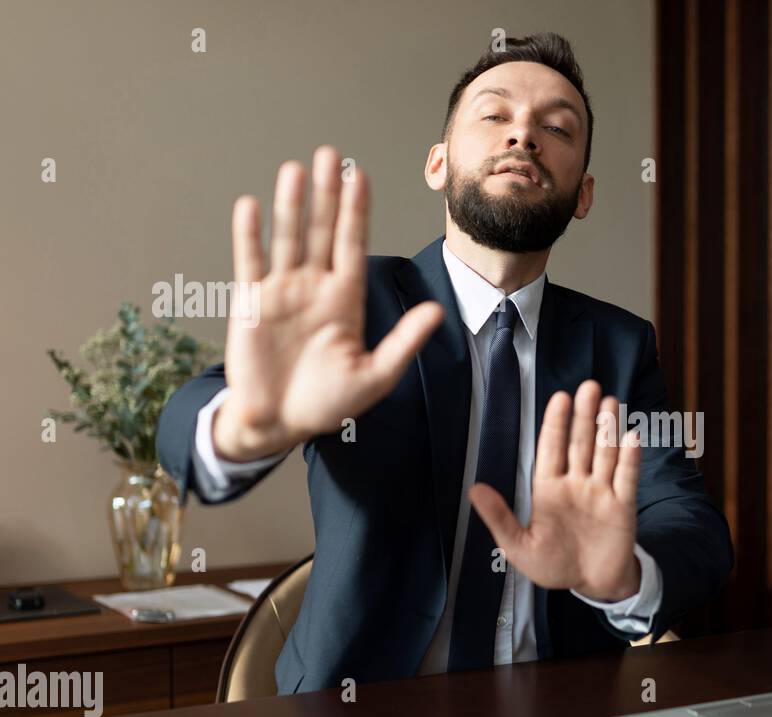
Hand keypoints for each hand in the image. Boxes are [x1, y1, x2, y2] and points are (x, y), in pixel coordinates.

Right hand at [214, 145, 443, 460]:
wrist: (280, 423)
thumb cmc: (328, 403)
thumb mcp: (375, 376)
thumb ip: (404, 342)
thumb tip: (436, 312)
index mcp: (346, 299)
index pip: (353, 244)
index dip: (357, 211)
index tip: (360, 176)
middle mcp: (315, 287)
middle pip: (322, 231)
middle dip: (328, 194)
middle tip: (330, 155)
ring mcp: (283, 291)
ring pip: (288, 238)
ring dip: (291, 205)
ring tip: (296, 170)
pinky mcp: (252, 302)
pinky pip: (250, 262)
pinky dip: (250, 235)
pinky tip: (251, 206)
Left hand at [468, 381, 642, 601]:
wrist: (592, 585)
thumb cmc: (553, 566)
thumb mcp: (519, 546)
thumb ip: (499, 517)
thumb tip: (474, 489)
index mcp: (549, 489)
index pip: (552, 449)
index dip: (556, 424)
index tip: (559, 398)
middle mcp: (576, 484)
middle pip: (581, 444)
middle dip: (584, 416)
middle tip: (589, 387)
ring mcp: (601, 492)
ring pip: (605, 454)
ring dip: (607, 429)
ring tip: (611, 402)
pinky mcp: (623, 506)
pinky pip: (627, 478)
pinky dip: (630, 459)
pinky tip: (630, 436)